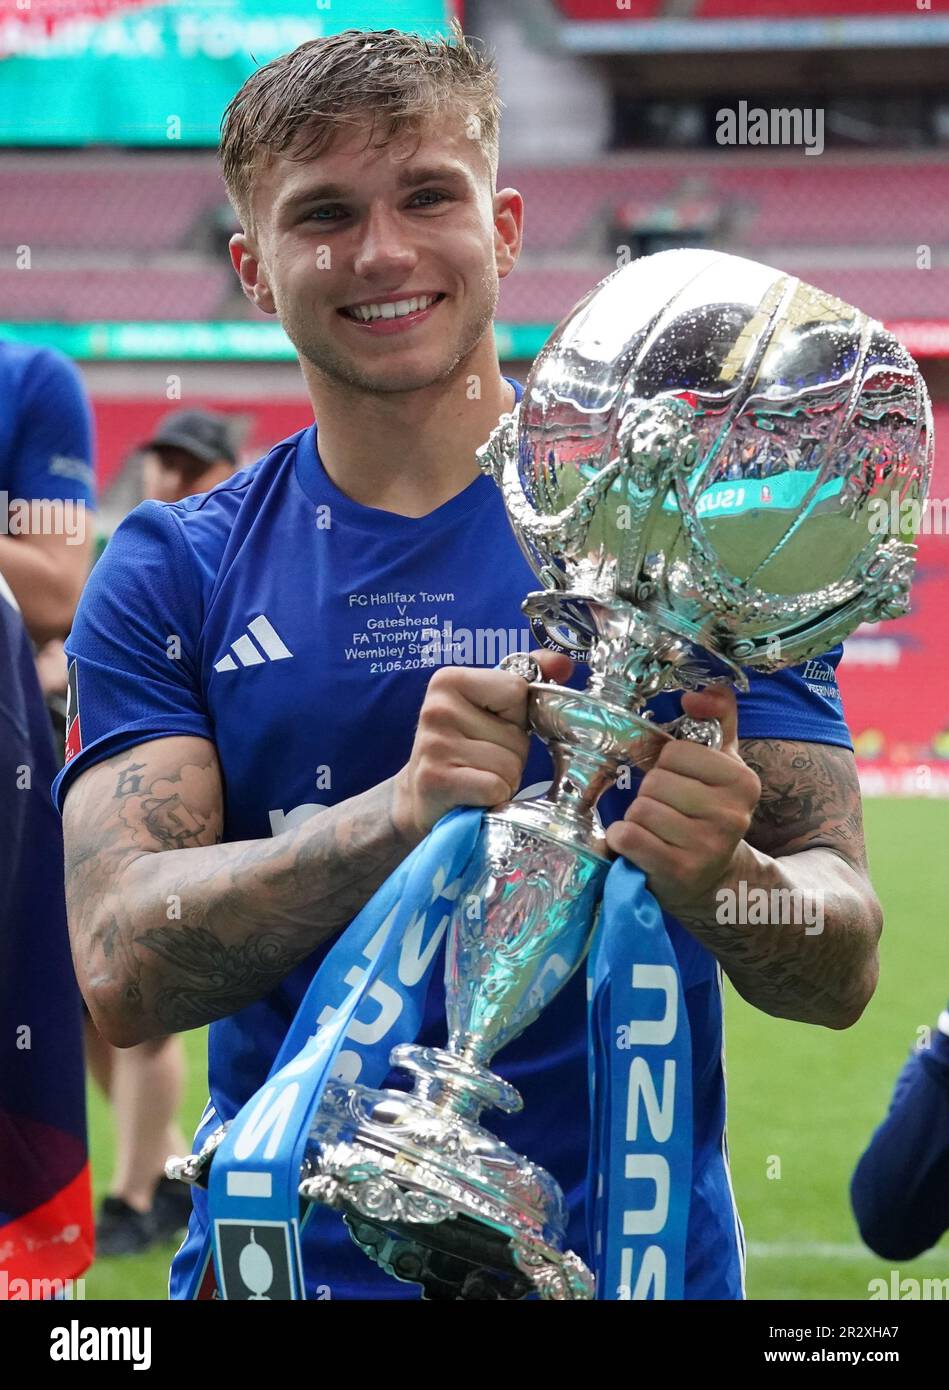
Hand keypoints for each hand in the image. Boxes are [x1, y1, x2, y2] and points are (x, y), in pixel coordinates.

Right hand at [392, 649, 573, 840]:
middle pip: (516, 734)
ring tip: (475, 777)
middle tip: (481, 761)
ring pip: (510, 765)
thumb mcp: (491, 709)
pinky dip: (493, 797)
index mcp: (449, 680)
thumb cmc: (464, 750)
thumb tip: (562, 663)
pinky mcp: (436, 780)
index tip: (490, 728)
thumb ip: (526, 681)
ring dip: (503, 779)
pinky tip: (471, 795)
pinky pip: (496, 787)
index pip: (517, 690)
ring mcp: (434, 744)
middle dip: (510, 753)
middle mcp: (437, 708)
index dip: (515, 718)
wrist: (421, 798)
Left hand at [605, 685, 760, 917]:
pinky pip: (628, 837)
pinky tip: (636, 846)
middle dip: (649, 795)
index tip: (680, 786)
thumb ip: (718, 718)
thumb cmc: (708, 814)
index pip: (674, 754)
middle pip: (654, 782)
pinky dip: (621, 840)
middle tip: (665, 812)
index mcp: (743, 781)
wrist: (713, 880)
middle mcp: (732, 815)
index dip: (666, 767)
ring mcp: (707, 846)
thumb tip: (695, 696)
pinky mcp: (679, 872)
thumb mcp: (722, 765)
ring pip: (639, 810)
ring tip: (656, 832)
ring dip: (636, 820)